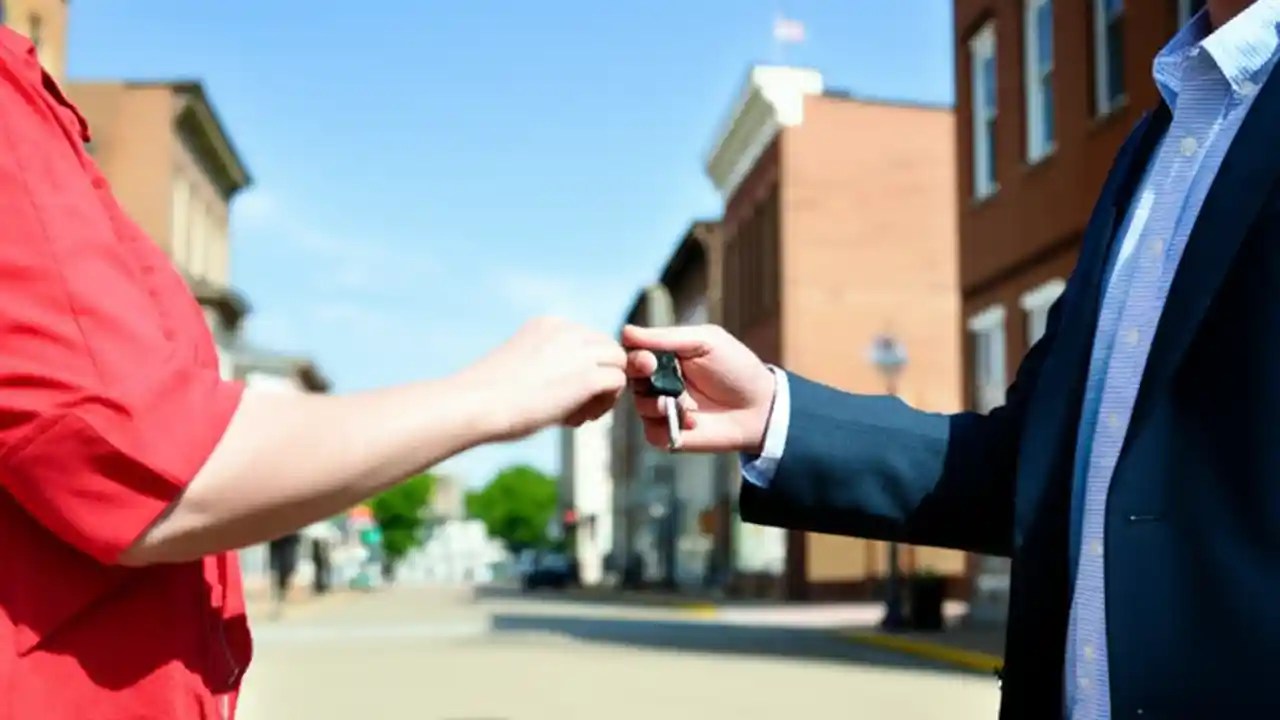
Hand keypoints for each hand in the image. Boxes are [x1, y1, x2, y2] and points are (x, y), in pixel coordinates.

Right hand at [464, 317, 626, 441]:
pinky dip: (605, 404)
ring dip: (605, 392)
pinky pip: (617, 383)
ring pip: (618, 363)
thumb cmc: (487, 397)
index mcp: (548, 325)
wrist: (475, 404)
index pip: (588, 341)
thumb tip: (575, 388)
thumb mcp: (523, 367)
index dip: (583, 369)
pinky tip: (577, 420)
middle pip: (607, 349)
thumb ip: (551, 367)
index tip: (563, 395)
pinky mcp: (588, 376)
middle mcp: (566, 330)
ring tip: (577, 416)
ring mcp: (579, 351)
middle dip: (599, 378)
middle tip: (576, 409)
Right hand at [622, 324, 775, 453]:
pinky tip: (691, 423)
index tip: (647, 361)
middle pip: (629, 379)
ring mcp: (664, 409)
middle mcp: (660, 381)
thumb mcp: (705, 341)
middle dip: (640, 379)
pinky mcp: (671, 435)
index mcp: (665, 356)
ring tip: (681, 403)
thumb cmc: (736, 368)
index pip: (633, 354)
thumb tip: (625, 332)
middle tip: (659, 378)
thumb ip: (666, 338)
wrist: (762, 407)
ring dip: (657, 404)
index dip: (633, 358)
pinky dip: (667, 427)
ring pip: (639, 406)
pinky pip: (652, 433)